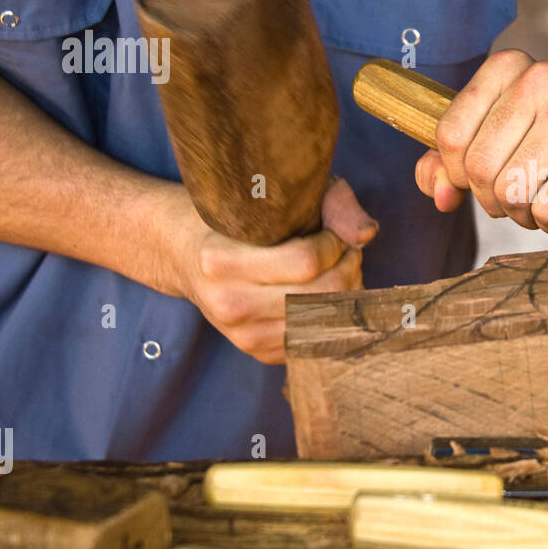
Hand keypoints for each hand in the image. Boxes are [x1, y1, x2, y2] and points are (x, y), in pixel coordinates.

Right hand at [166, 177, 376, 363]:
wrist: (180, 252)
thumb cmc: (232, 216)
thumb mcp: (269, 197)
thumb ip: (328, 204)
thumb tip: (367, 235)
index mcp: (221, 261)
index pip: (306, 261)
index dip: (335, 243)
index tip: (334, 231)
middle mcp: (228, 303)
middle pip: (320, 294)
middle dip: (348, 268)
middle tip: (348, 250)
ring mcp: (240, 334)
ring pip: (322, 321)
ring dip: (346, 294)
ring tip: (341, 270)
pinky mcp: (255, 351)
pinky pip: (314, 341)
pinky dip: (332, 317)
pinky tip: (327, 294)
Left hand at [413, 50, 547, 235]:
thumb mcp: (499, 150)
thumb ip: (450, 166)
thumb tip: (439, 193)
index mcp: (508, 68)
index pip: (448, 134)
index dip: (461, 172)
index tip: (492, 172)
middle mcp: (540, 79)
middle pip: (479, 168)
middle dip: (497, 199)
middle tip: (530, 189)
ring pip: (511, 193)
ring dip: (527, 213)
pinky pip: (546, 211)